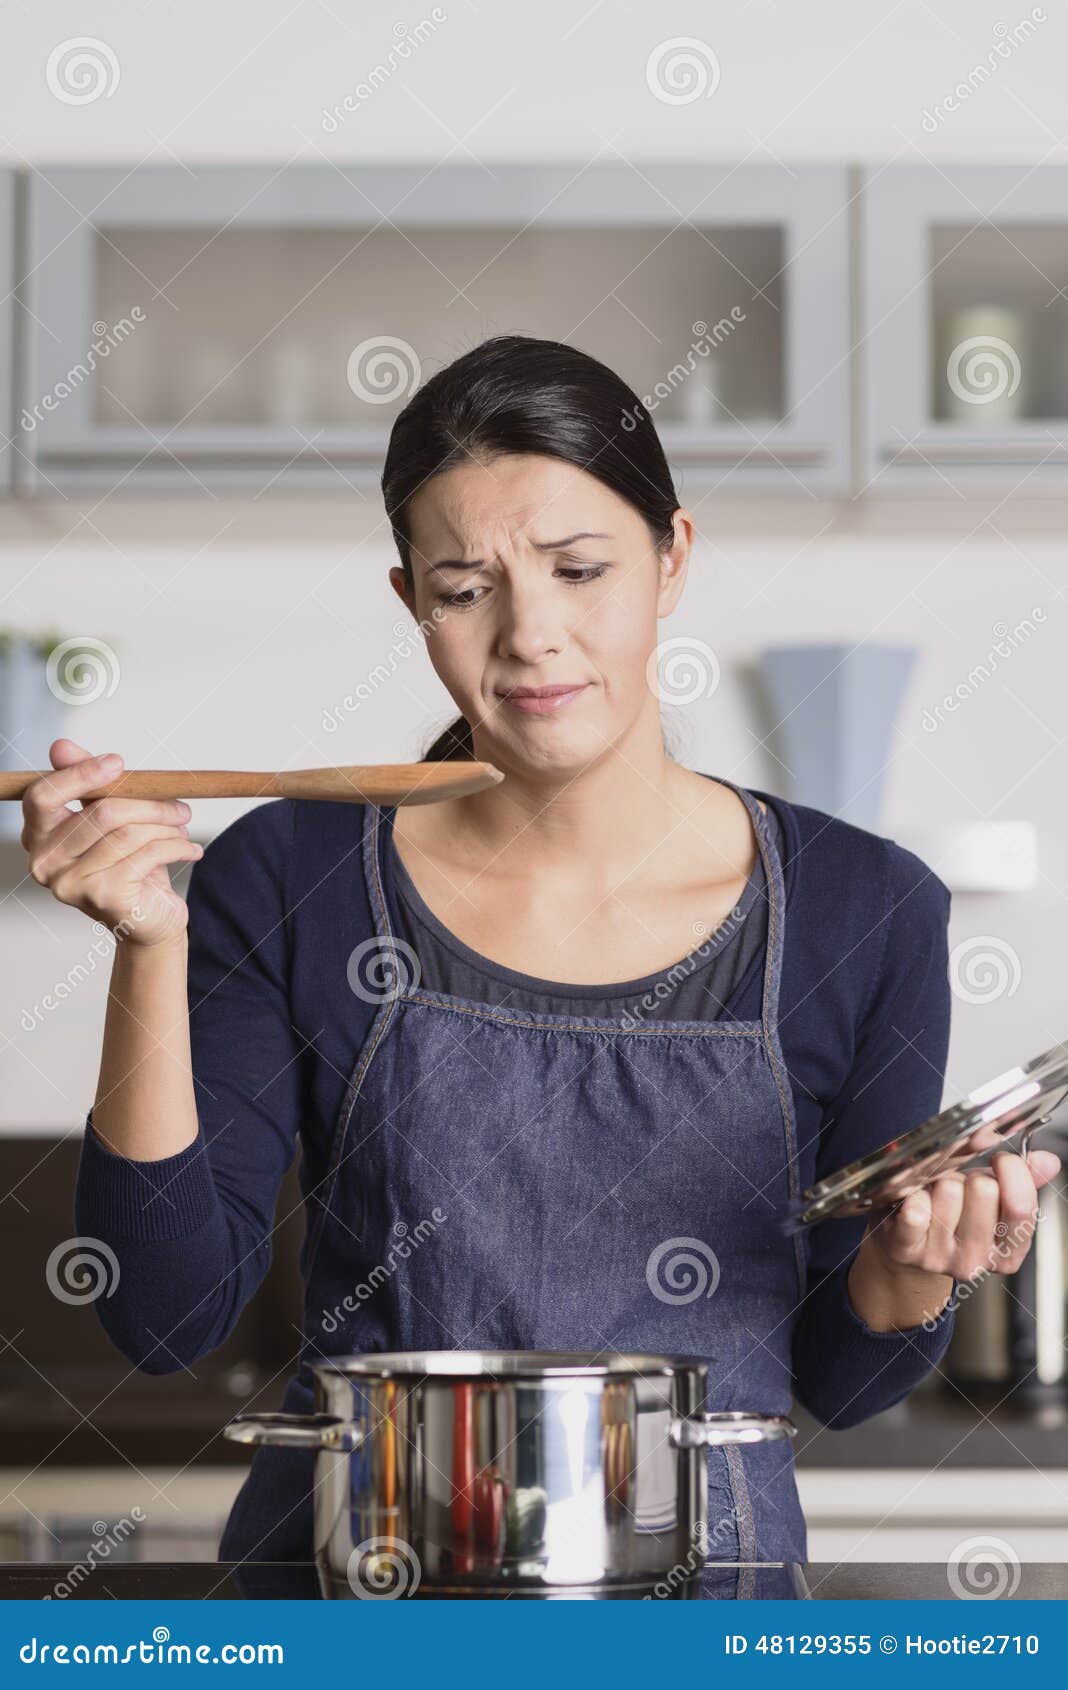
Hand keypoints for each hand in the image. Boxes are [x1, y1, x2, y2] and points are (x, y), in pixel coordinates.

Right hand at [21, 739, 202, 947]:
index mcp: (38, 837)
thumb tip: (60, 746)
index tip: (117, 763)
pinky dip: (177, 846)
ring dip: (166, 825)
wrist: (148, 919)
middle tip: (179, 806)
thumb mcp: (108, 820)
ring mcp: (71, 884)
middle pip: (100, 812)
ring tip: (183, 827)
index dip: (80, 774)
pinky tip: (190, 849)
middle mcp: (45, 863)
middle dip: (149, 803)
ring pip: (128, 833)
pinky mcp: (103, 897)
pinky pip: (147, 855)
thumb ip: (86, 783)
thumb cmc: (128, 866)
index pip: (43, 796)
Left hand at [847, 1148, 1060, 1330]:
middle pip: (985, 1191)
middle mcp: (977, 1261)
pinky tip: (913, 1199)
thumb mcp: (992, 1196)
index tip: (1000, 1160)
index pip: (1022, 1206)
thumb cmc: (952, 1213)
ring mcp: (941, 1259)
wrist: (906, 1241)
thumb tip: (1049, 1162)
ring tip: (934, 1194)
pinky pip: (915, 1215)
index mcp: (1007, 1252)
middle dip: (971, 1176)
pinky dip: (914, 1198)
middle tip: (959, 1185)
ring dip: (939, 1182)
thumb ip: (1022, 1179)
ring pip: (949, 1191)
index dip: (1012, 1171)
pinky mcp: (907, 1250)